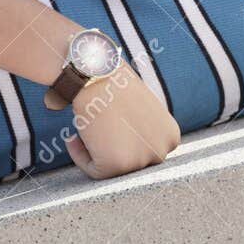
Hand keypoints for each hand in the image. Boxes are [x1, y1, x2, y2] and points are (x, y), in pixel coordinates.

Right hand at [62, 64, 180, 179]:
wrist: (97, 72)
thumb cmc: (113, 84)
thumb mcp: (141, 110)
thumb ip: (141, 133)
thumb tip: (125, 149)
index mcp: (171, 136)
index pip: (146, 153)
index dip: (123, 143)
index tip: (108, 131)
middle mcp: (161, 151)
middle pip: (131, 164)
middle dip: (110, 150)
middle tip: (93, 133)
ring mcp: (140, 160)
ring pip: (112, 171)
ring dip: (93, 153)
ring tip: (83, 132)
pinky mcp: (118, 165)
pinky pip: (94, 171)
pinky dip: (79, 156)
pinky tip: (72, 138)